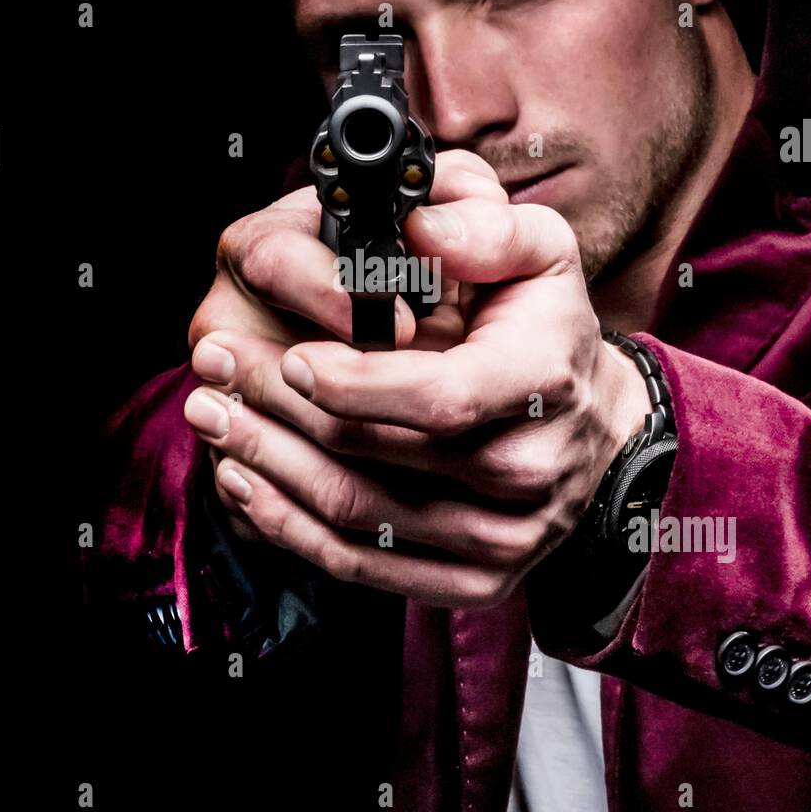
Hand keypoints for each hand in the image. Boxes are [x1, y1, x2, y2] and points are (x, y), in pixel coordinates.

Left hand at [185, 182, 650, 606]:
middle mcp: (526, 475)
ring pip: (354, 516)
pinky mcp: (474, 583)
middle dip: (276, 408)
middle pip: (374, 458)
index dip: (353, 384)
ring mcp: (501, 541)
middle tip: (211, 364)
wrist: (600, 431)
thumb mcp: (542, 255)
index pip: (437, 399)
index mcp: (542, 387)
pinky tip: (243, 479)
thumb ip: (486, 229)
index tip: (288, 357)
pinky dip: (289, 526)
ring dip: (265, 464)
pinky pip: (360, 566)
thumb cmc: (551, 333)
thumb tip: (420, 228)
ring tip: (210, 413)